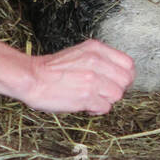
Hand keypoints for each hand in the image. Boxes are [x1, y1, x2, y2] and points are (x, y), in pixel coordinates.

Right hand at [0, 37, 133, 113]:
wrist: (31, 77)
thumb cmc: (52, 69)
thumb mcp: (80, 53)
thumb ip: (100, 60)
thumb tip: (118, 74)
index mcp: (96, 49)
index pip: (128, 63)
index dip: (125, 76)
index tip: (117, 82)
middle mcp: (97, 62)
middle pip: (126, 80)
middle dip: (117, 89)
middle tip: (104, 93)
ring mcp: (93, 79)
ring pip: (117, 95)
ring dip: (106, 100)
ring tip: (92, 99)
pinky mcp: (87, 96)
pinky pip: (105, 107)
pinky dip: (97, 110)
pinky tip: (86, 106)